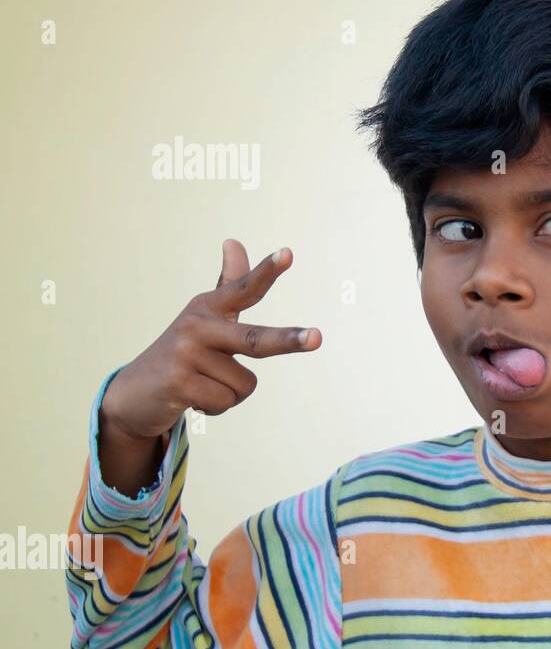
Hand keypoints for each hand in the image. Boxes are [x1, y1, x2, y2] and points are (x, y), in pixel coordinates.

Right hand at [100, 240, 321, 442]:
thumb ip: (228, 284)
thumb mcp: (206, 317)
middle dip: (288, 340)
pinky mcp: (178, 383)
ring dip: (230, 394)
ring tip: (202, 385)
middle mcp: (197, 325)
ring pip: (245, 385)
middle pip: (255, 339)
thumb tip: (233, 241)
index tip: (288, 253)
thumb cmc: (183, 352)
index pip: (244, 288)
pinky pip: (226, 402)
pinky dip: (216, 408)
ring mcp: (186, 354)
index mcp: (208, 308)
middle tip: (318, 337)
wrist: (134, 393)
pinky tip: (192, 399)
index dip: (267, 270)